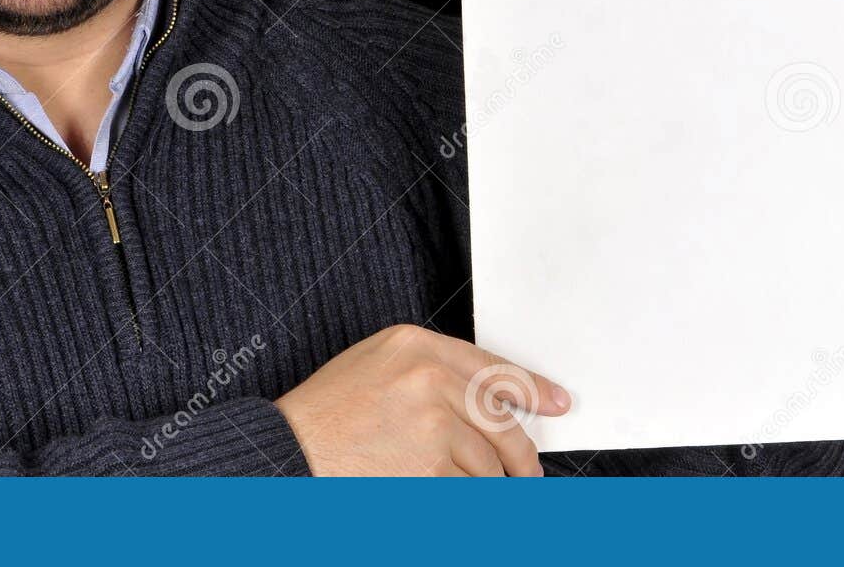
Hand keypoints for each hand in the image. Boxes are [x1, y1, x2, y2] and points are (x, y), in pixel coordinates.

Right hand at [274, 324, 569, 475]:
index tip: (556, 401)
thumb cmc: (325, 416)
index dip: (532, 388)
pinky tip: (449, 495)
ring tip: (468, 489)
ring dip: (487, 484)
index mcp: (414, 344)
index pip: (491, 366)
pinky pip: (469, 491)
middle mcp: (428, 377)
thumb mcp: (376, 368)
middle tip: (527, 472)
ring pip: (488, 463)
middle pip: (500, 419)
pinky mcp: (430, 467)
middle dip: (520, 453)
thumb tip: (490, 405)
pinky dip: (467, 499)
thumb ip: (431, 374)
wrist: (287, 456)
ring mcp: (431, 423)